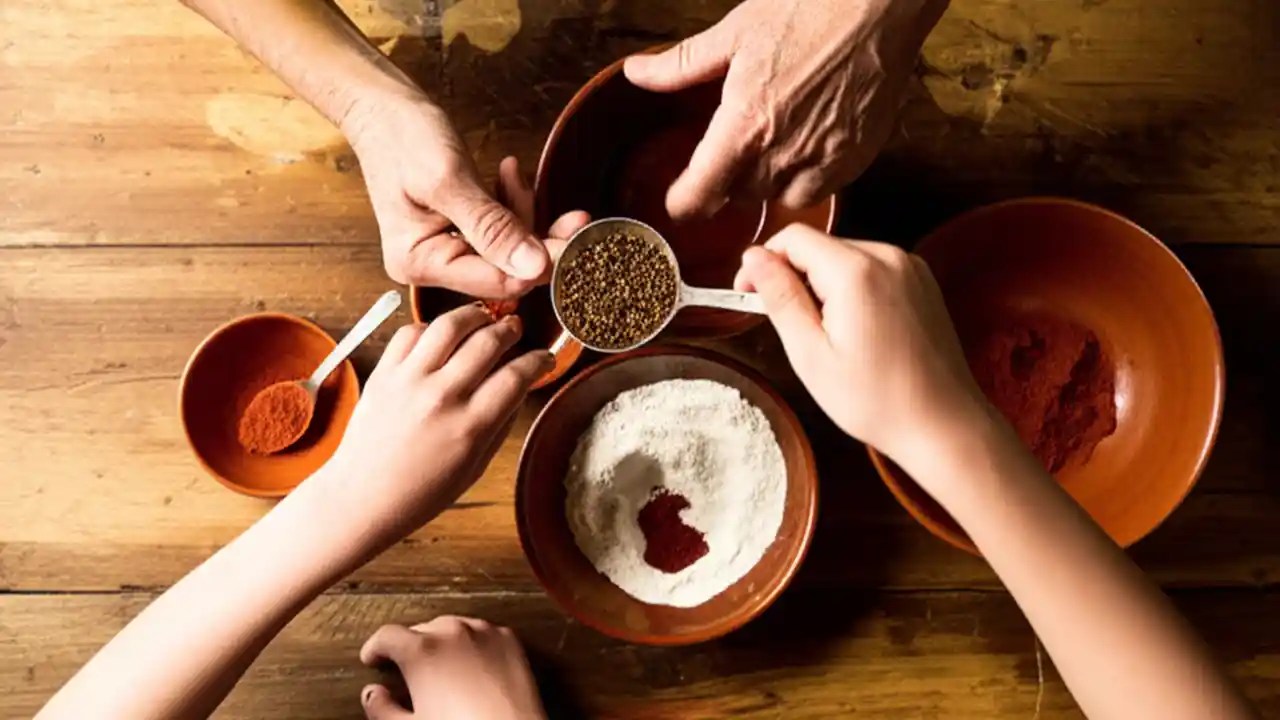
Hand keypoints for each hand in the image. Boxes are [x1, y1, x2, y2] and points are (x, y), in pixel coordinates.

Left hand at [322, 306, 551, 548]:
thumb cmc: (421, 492)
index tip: (544, 358)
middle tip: (516, 328)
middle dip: (510, 329)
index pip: (517, 376)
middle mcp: (441, 398)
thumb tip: (520, 387)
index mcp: (470, 427)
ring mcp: (409, 381)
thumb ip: (501, 423)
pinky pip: (411, 332)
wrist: (362, 498)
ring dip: (474, 315)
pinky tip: (442, 335)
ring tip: (484, 318)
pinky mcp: (383, 373)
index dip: (538, 361)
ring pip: (450, 325)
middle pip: (488, 341)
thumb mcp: (475, 466)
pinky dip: (431, 327)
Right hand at [345, 96, 586, 295]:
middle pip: (507, 270)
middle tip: (574, 215)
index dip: (543, 264)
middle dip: (538, 238)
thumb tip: (534, 267)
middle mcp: (431, 266)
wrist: (381, 109)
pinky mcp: (458, 234)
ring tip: (514, 174)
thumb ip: (492, 226)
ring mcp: (445, 251)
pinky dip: (512, 206)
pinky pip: (500, 232)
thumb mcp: (448, 180)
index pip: (497, 282)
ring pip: (509, 250)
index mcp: (420, 263)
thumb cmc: (403, 137)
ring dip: (524, 214)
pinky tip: (507, 175)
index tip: (579, 238)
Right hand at [360, 617, 544, 719]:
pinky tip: (472, 665)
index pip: (387, 636)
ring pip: (453, 627)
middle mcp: (453, 632)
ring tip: (440, 668)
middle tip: (406, 670)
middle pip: (421, 629)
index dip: (375, 647)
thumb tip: (372, 694)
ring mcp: (484, 633)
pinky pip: (483, 634)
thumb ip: (382, 710)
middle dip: (409, 647)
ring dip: (442, 642)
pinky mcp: (509, 641)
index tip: (373, 658)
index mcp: (422, 650)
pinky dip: (473, 644)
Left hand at [624, 0, 945, 215]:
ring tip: (769, 149)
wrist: (879, 3)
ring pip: (780, 198)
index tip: (677, 201)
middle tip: (730, 153)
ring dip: (767, 183)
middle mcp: (782, 153)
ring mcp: (823, 159)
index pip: (700, 194)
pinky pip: (821, 190)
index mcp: (745, 125)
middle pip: (739, 197)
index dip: (682, 204)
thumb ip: (680, 65)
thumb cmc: (808, 9)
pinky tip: (805, 148)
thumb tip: (636, 73)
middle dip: (728, 183)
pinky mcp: (857, 158)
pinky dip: (807, 179)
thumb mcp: (733, 33)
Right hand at [734, 224, 983, 465]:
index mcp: (856, 270)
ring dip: (823, 284)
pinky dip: (852, 289)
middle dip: (794, 276)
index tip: (750, 297)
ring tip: (825, 334)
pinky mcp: (923, 281)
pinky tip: (855, 329)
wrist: (944, 424)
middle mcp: (888, 255)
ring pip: (845, 256)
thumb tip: (752, 256)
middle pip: (820, 246)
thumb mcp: (810, 354)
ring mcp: (911, 266)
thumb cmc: (873, 399)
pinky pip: (872, 269)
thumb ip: (780, 297)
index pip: (793, 238)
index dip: (763, 262)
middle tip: (789, 327)